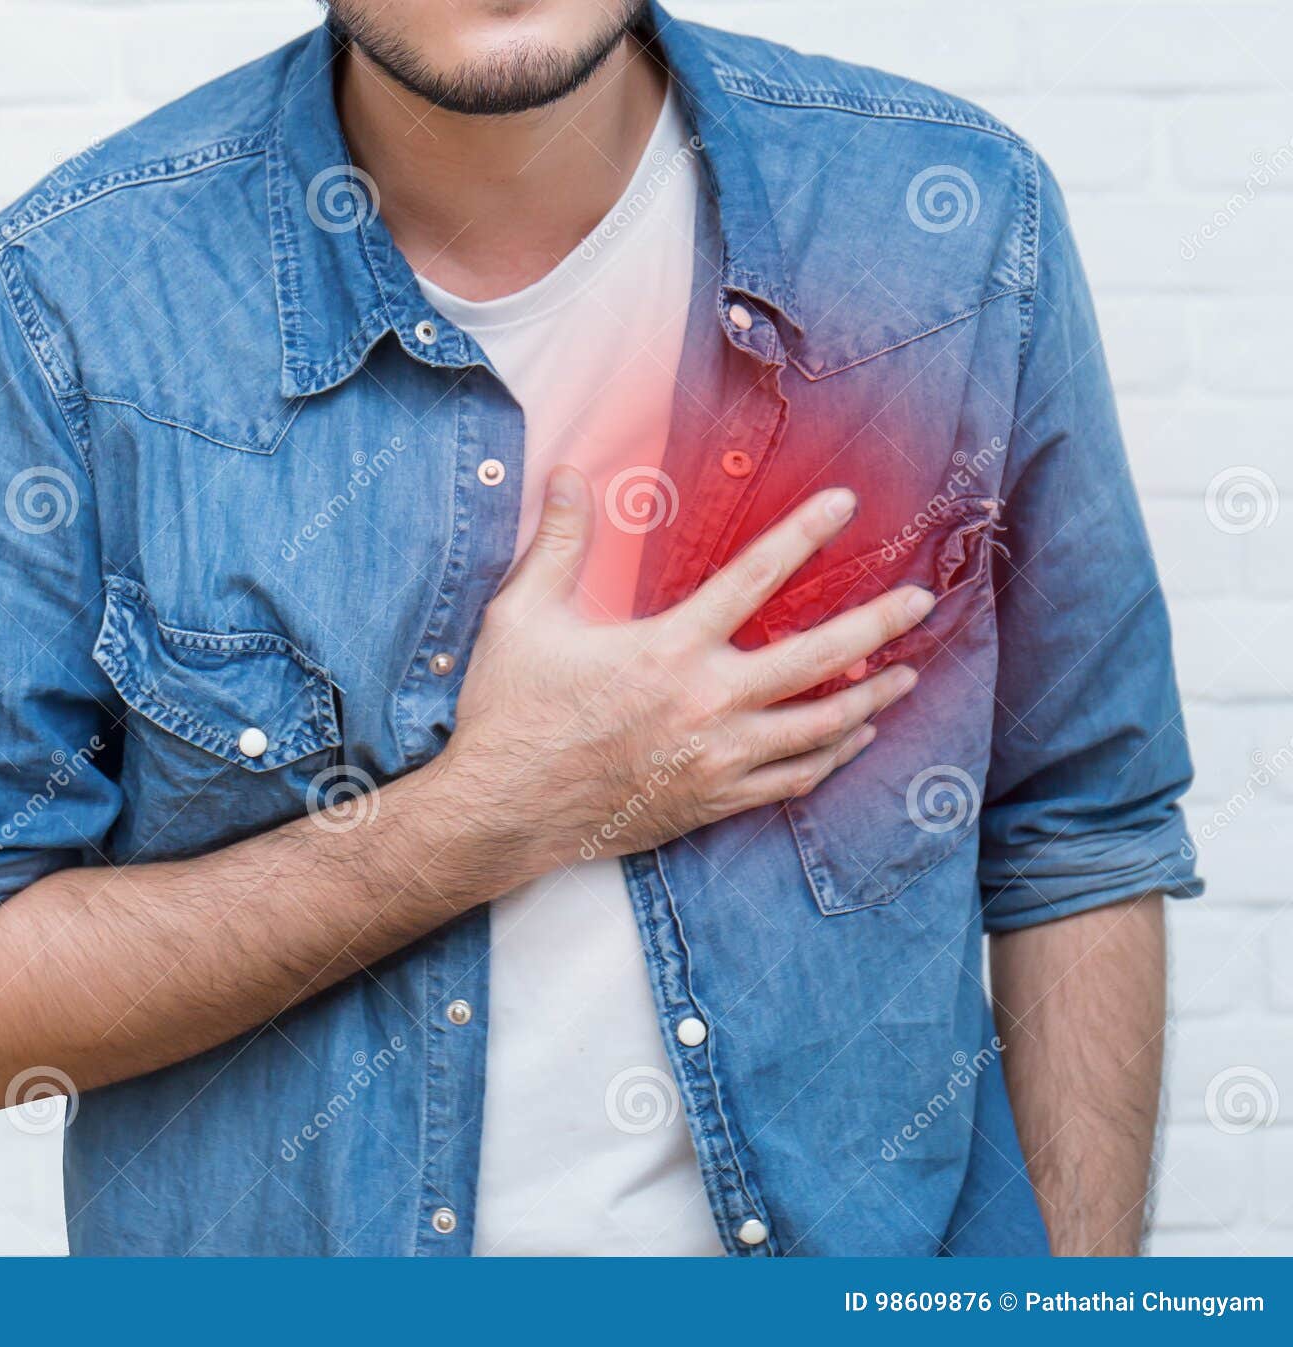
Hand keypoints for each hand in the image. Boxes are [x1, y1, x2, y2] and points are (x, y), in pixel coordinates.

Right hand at [438, 466, 932, 869]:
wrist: (501, 811)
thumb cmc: (509, 712)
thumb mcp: (521, 616)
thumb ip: (557, 542)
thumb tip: (567, 472)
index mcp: (667, 648)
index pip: (754, 577)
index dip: (805, 533)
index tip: (846, 505)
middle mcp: (705, 703)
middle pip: (817, 659)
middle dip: (877, 625)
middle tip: (922, 602)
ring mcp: (715, 759)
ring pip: (819, 728)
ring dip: (870, 697)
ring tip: (906, 675)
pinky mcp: (711, 801)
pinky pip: (793, 780)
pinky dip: (832, 756)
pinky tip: (852, 738)